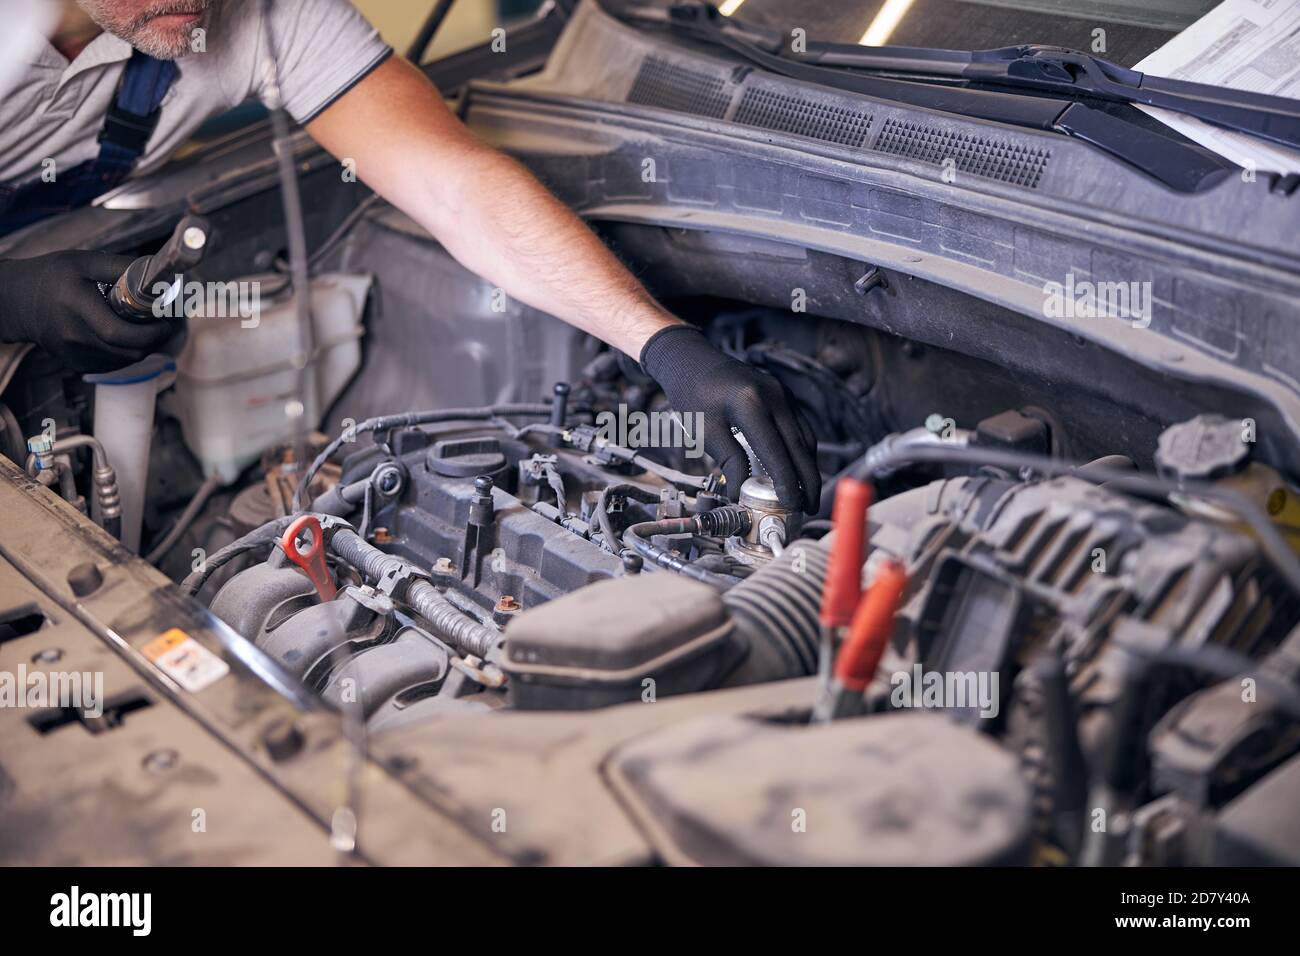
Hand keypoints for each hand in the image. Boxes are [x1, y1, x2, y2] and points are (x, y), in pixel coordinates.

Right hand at [0, 250, 173, 372]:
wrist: (15, 301)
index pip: (121, 334)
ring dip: (144, 346)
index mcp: (76, 307)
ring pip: (125, 361)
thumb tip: (158, 273)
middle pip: (129, 352)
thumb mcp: (84, 262)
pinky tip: (127, 335)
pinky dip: (127, 352)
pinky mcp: (76, 364)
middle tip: (165, 323)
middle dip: (155, 339)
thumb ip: (121, 268)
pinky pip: (113, 364)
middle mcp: (74, 336)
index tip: (167, 320)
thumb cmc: (51, 277)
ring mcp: (74, 354)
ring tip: (148, 326)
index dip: (152, 332)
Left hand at [640, 324, 820, 512]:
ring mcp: (782, 393)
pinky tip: (799, 468)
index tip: (792, 504)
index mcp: (751, 404)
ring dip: (808, 467)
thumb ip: (729, 461)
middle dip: (807, 480)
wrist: (692, 359)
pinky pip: (799, 427)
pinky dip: (802, 450)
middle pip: (800, 446)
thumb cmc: (692, 395)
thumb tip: (742, 494)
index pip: (777, 451)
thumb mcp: (705, 431)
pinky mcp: (782, 394)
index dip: (787, 481)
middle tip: (810, 508)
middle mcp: (774, 396)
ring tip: (806, 494)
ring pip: (804, 437)